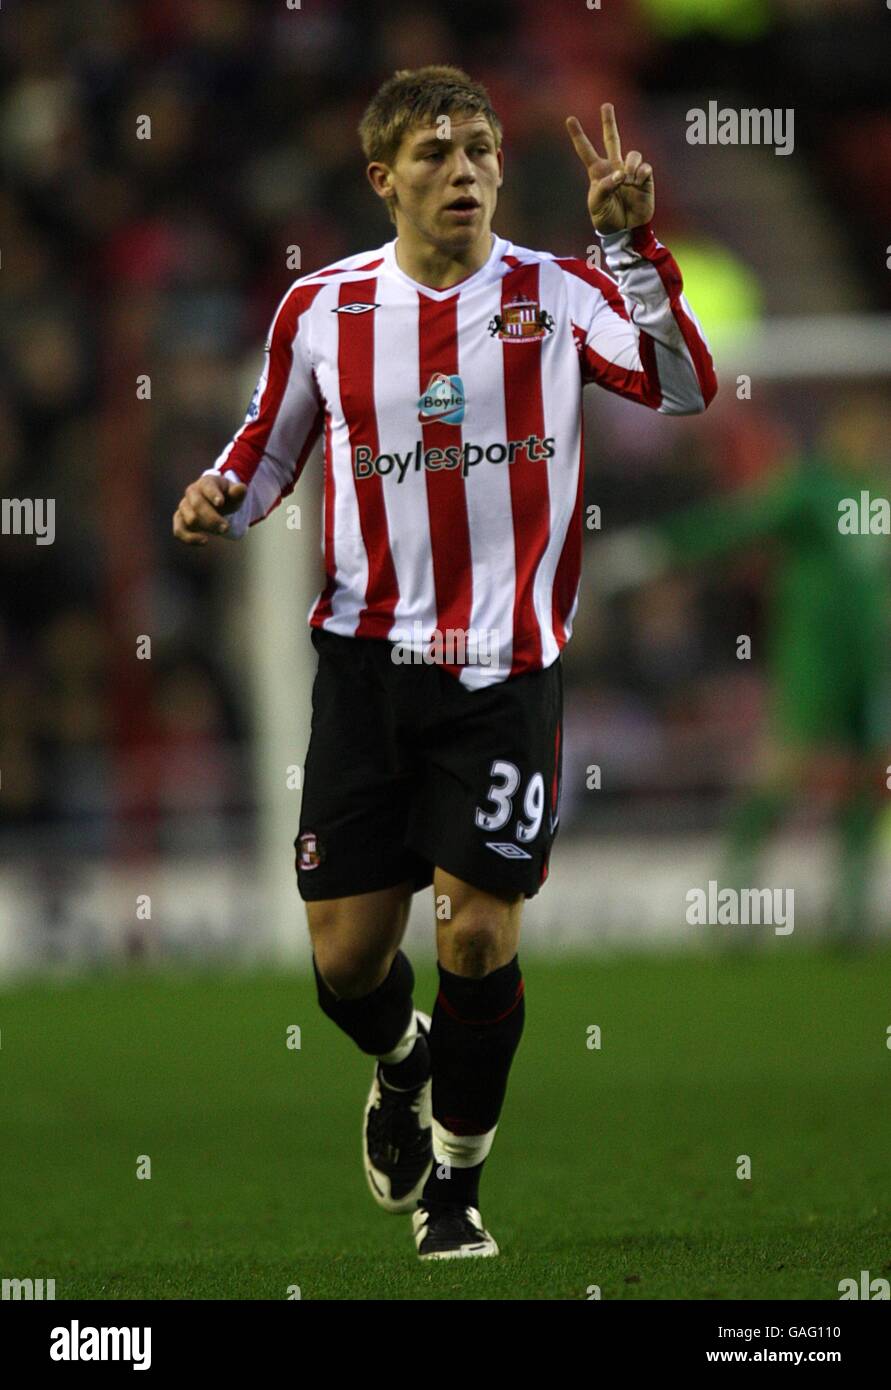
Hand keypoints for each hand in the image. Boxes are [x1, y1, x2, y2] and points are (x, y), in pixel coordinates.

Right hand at [172, 473, 246, 545]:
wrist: (215, 503)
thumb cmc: (226, 497)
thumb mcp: (235, 493)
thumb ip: (238, 492)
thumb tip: (242, 489)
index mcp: (206, 482)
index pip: (207, 487)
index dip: (213, 494)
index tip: (220, 503)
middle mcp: (192, 492)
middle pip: (197, 504)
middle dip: (212, 518)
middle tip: (226, 528)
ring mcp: (184, 506)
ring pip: (190, 518)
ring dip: (206, 527)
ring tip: (222, 531)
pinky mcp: (180, 520)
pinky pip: (179, 530)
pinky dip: (190, 538)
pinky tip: (205, 541)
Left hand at [566, 103, 653, 234]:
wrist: (625, 231)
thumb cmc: (607, 219)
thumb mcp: (597, 206)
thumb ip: (604, 187)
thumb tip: (620, 174)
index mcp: (598, 173)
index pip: (586, 151)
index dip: (578, 136)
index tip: (570, 119)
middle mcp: (614, 168)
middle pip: (612, 139)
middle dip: (609, 122)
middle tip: (606, 105)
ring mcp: (630, 172)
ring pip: (632, 154)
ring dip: (630, 166)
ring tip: (627, 182)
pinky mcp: (645, 179)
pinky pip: (645, 167)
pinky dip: (640, 174)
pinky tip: (637, 183)